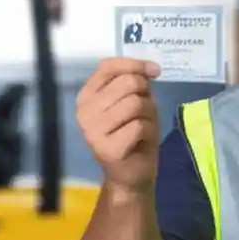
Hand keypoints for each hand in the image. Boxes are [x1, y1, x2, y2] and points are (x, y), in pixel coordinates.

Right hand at [76, 57, 161, 192]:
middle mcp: (83, 111)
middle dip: (145, 95)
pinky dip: (148, 131)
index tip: (155, 71)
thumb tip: (151, 68)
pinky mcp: (106, 148)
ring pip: (135, 103)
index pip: (108, 66)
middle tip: (144, 112)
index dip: (135, 64)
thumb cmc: (132, 134)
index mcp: (86, 96)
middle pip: (128, 83)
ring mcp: (91, 130)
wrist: (130, 175)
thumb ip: (134, 80)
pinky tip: (140, 142)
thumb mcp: (132, 100)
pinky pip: (139, 125)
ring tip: (142, 127)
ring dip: (149, 114)